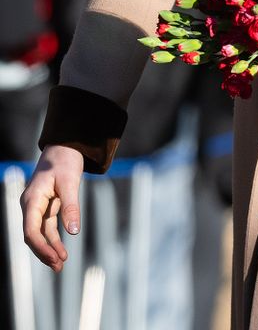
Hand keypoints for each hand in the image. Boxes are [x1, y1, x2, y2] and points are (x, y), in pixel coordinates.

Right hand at [21, 145, 83, 271]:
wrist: (65, 146)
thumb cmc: (65, 161)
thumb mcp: (70, 182)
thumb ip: (71, 206)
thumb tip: (74, 231)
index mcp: (32, 199)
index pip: (30, 230)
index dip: (40, 246)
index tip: (54, 257)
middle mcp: (31, 205)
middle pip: (32, 235)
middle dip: (44, 252)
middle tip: (59, 266)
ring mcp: (38, 206)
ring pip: (40, 233)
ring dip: (50, 248)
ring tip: (61, 265)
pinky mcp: (47, 206)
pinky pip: (47, 227)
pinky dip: (54, 239)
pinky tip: (62, 251)